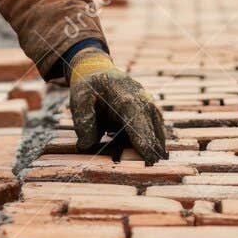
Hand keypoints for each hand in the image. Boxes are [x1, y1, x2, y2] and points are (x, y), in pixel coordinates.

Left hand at [68, 48, 167, 162]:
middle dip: (154, 147)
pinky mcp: (148, 108)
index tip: (150, 158)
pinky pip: (155, 125)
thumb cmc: (88, 86)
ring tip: (157, 162)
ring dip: (158, 143)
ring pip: (157, 126)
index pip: (138, 122)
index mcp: (125, 98)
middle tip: (155, 167)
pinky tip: (154, 151)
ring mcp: (147, 103)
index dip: (144, 141)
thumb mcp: (79, 100)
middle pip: (152, 127)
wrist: (97, 70)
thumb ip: (83, 122)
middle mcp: (141, 100)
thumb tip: (86, 145)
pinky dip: (156, 137)